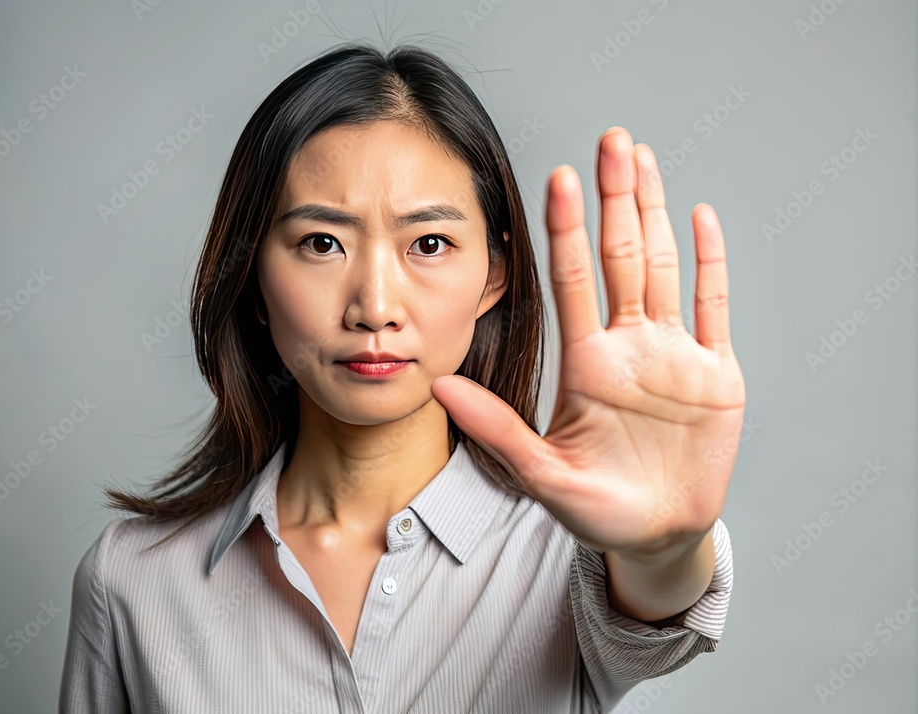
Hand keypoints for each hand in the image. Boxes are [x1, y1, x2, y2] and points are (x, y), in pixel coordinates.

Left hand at [431, 127, 744, 557]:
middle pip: (622, 257)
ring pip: (665, 267)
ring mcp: (674, 356)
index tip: (557, 178)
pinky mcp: (717, 375)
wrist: (655, 534)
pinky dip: (710, 264)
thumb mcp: (541, 472)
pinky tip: (699, 218)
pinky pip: (714, 308)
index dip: (567, 230)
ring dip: (655, 212)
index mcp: (588, 364)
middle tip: (610, 139)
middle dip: (615, 198)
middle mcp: (629, 347)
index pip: (573, 281)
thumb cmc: (595, 509)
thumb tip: (438, 384)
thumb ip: (497, 428)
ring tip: (644, 158)